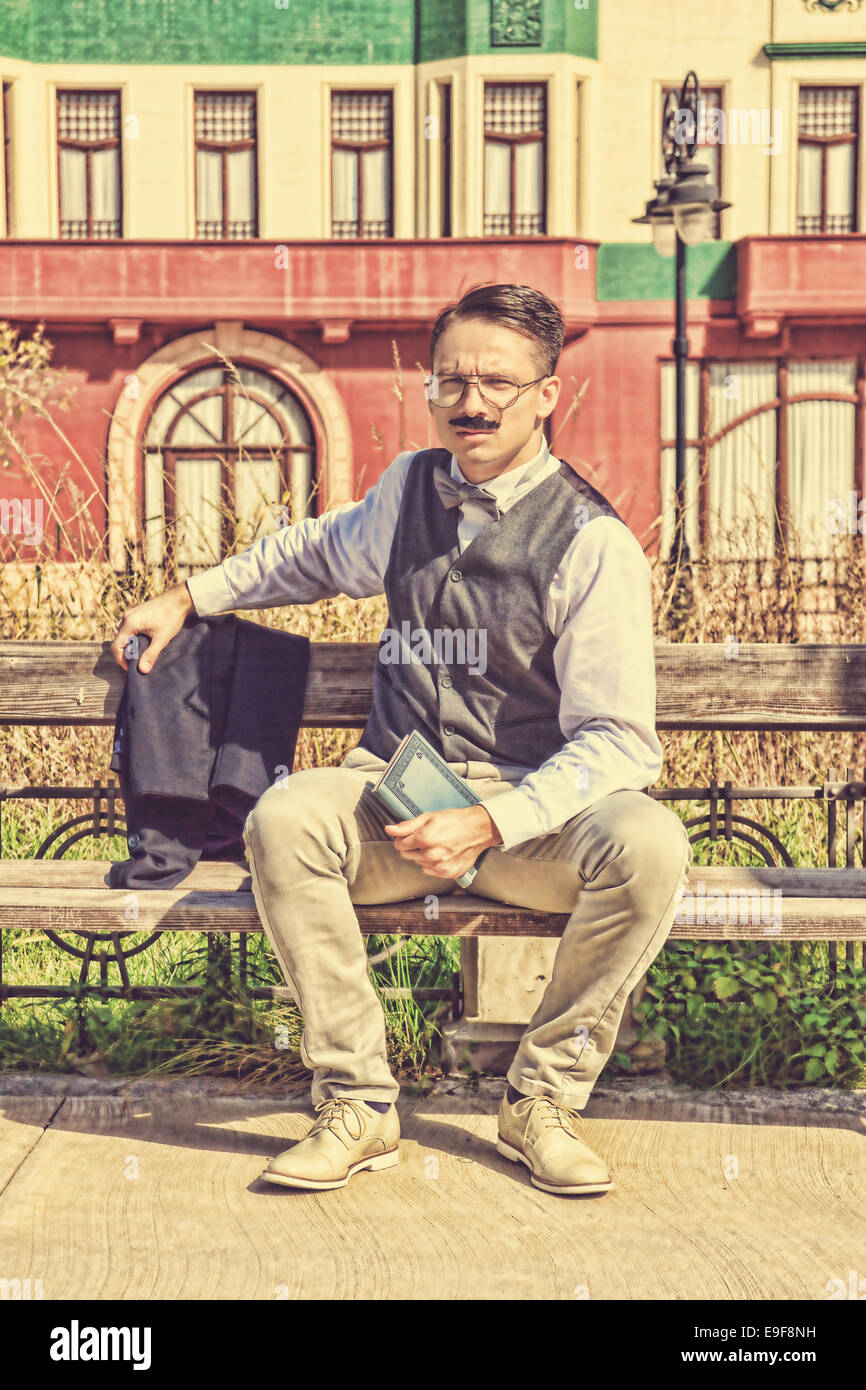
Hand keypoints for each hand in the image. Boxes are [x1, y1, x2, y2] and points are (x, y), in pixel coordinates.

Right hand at [111, 581, 195, 672]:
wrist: (180, 599)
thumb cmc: (171, 617)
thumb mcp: (161, 639)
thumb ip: (150, 655)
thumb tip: (142, 670)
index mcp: (129, 623)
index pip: (116, 646)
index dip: (121, 660)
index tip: (131, 668)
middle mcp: (127, 617)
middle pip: (119, 640)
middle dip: (126, 653)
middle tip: (137, 662)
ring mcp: (132, 613)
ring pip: (124, 633)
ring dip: (130, 644)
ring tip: (141, 652)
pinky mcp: (138, 612)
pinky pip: (130, 627)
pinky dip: (133, 636)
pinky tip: (145, 640)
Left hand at [384, 804, 502, 878]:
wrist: (479, 829)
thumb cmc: (454, 820)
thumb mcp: (429, 817)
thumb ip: (407, 826)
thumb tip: (389, 829)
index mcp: (424, 839)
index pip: (399, 845)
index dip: (403, 838)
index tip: (412, 834)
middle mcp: (431, 855)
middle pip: (407, 855)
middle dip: (412, 847)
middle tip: (426, 837)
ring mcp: (440, 866)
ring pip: (418, 863)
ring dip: (423, 855)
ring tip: (437, 844)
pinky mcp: (448, 873)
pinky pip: (429, 871)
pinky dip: (433, 863)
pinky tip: (443, 853)